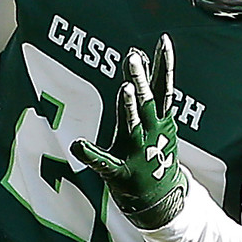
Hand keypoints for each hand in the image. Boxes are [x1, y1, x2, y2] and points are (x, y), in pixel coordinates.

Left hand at [72, 34, 189, 228]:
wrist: (161, 200)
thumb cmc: (153, 157)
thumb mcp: (156, 123)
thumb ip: (145, 92)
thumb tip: (137, 58)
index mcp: (160, 120)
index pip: (162, 87)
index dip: (163, 64)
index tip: (163, 41)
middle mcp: (151, 133)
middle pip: (147, 101)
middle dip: (141, 79)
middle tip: (134, 58)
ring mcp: (137, 152)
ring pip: (133, 125)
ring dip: (128, 108)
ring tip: (125, 88)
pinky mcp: (121, 172)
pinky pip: (104, 162)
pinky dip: (91, 154)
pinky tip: (78, 145)